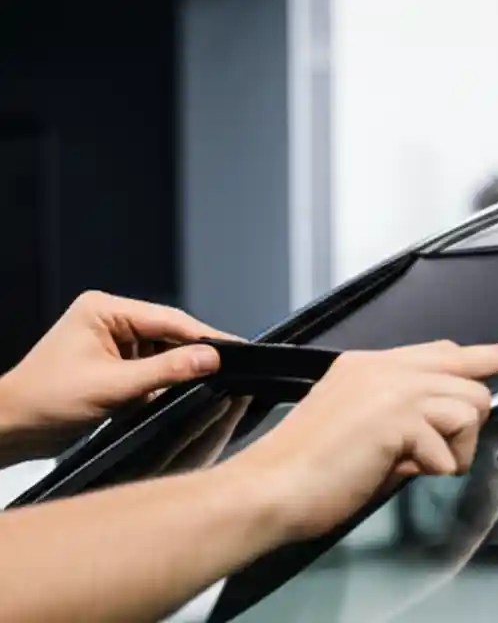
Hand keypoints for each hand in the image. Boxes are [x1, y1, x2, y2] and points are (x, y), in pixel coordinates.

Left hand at [0, 291, 235, 465]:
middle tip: (229, 373)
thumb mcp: (112, 386)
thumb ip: (165, 371)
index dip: (204, 336)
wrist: (10, 428)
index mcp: (104, 309)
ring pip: (163, 354)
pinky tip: (177, 395)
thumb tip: (211, 358)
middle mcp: (110, 319)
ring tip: (204, 388)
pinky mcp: (114, 364)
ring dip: (177, 373)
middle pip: (169, 335)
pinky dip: (164, 385)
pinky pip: (152, 370)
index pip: (168, 319)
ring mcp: (112, 342)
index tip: (236, 349)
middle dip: (192, 356)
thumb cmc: (45, 400)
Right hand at [223, 332, 497, 541]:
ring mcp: (394, 386)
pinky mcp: (399, 415)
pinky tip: (388, 469)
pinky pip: (449, 449)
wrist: (269, 488)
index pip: (450, 350)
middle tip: (426, 453)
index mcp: (372, 366)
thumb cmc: (308, 471)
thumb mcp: (366, 431)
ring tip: (401, 464)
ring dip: (448, 450)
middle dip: (462, 425)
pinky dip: (428, 470)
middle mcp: (386, 367)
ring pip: (470, 410)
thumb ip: (408, 417)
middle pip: (471, 381)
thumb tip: (444, 432)